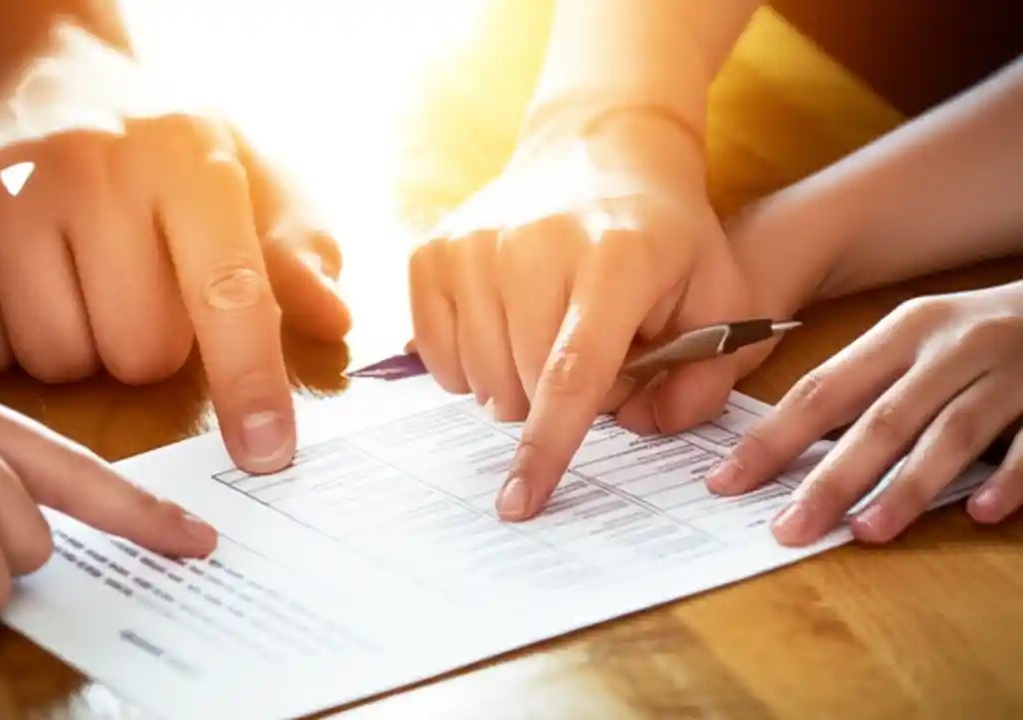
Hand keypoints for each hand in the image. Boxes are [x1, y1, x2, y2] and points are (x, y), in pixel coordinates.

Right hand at [0, 26, 347, 472]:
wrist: (24, 75)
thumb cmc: (151, 148)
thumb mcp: (242, 175)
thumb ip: (293, 251)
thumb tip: (331, 320)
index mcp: (186, 156)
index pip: (228, 293)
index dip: (250, 383)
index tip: (265, 455)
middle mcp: (89, 166)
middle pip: (136, 352)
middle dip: (145, 346)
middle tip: (129, 285)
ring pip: (57, 363)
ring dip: (75, 347)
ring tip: (72, 279)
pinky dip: (1, 344)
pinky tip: (13, 284)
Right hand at [409, 111, 752, 520]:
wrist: (598, 146)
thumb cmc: (663, 233)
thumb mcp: (719, 292)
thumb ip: (708, 372)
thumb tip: (648, 427)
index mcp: (614, 258)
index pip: (572, 373)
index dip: (548, 448)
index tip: (521, 503)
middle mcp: (532, 244)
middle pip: (521, 387)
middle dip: (558, 403)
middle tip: (591, 358)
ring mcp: (473, 244)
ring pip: (477, 380)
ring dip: (515, 387)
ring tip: (548, 337)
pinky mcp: (434, 250)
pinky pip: (437, 356)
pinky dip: (472, 367)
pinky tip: (505, 331)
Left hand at [706, 282, 1022, 544]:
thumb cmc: (972, 334)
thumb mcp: (915, 339)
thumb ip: (862, 386)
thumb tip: (783, 450)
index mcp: (903, 330)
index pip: (823, 389)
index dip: (772, 438)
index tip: (728, 481)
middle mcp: (950, 348)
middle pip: (881, 419)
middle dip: (830, 479)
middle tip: (789, 528)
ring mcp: (1008, 374)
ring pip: (951, 436)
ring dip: (907, 487)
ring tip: (865, 531)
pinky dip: (1008, 480)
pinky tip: (979, 513)